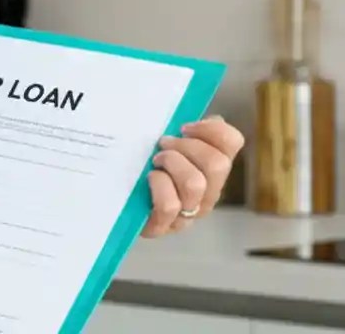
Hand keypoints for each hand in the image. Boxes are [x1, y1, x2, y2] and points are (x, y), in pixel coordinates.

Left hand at [141, 115, 244, 237]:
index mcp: (213, 166)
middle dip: (186, 147)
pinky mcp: (164, 226)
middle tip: (163, 144)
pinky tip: (149, 180)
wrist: (112, 195)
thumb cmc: (141, 162)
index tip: (184, 127)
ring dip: (171, 164)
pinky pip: (170, 205)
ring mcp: (188, 212)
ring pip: (195, 184)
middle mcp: (208, 191)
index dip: (211, 129)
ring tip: (155, 162)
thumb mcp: (166, 140)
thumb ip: (185, 128)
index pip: (232, 142)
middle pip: (217, 164)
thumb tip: (203, 118)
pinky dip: (158, 186)